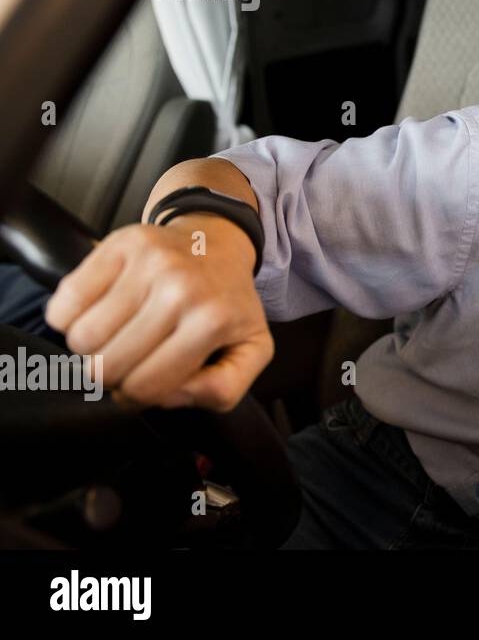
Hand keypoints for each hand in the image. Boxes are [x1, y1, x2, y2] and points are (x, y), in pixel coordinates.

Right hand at [44, 215, 269, 411]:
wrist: (218, 243)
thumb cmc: (228, 303)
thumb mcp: (252, 351)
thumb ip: (224, 388)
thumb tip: (170, 396)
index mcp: (212, 321)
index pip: (145, 387)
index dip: (136, 397)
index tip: (143, 382)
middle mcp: (179, 288)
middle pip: (105, 366)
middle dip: (111, 374)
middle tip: (129, 358)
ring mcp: (148, 263)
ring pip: (81, 338)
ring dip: (90, 347)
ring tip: (115, 335)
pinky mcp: (119, 244)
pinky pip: (64, 303)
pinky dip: (69, 318)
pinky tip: (98, 312)